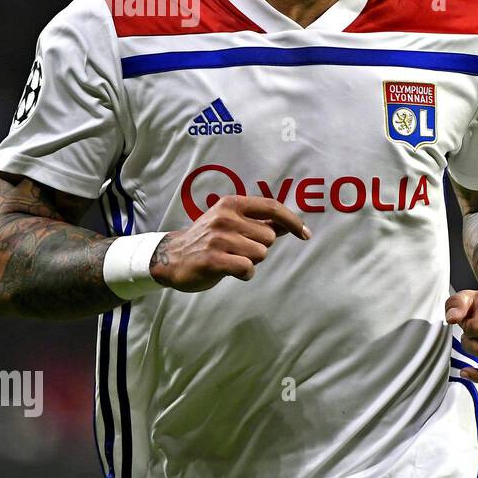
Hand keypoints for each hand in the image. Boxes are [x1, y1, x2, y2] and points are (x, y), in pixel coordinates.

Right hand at [150, 195, 309, 291]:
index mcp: (232, 204)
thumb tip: (291, 224)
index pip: (272, 207)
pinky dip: (245, 273)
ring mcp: (217, 238)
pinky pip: (247, 268)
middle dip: (260, 247)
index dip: (293, 221)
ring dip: (251, 261)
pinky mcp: (212, 259)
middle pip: (270, 237)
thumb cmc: (209, 240)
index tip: (306, 234)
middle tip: (238, 249)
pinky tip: (231, 270)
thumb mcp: (232, 223)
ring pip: (260, 253)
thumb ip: (261, 222)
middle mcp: (225, 217)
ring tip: (231, 258)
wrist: (171, 257)